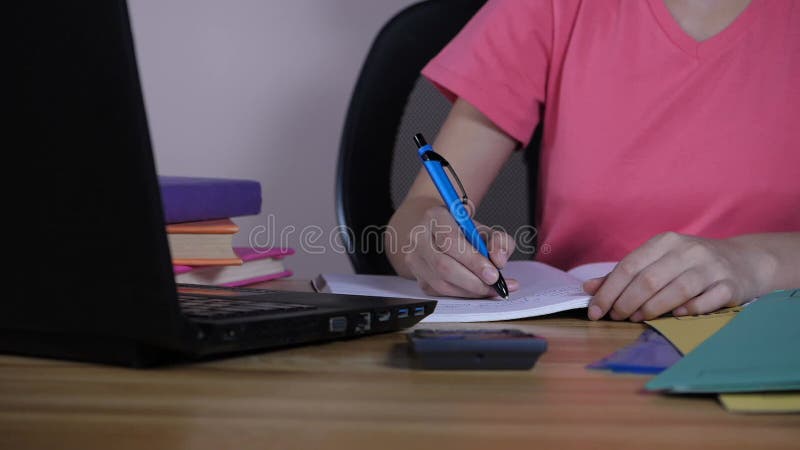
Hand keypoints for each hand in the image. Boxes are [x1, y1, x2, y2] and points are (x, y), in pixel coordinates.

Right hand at [402, 205, 518, 297]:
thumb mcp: (486, 230)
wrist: (443, 234)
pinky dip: (463, 295)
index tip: (494, 273)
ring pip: (441, 283)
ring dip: (470, 291)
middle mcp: (418, 237)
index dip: (473, 260)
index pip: (450, 240)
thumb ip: (499, 241)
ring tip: (492, 290)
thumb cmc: (465, 232)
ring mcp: (415, 259)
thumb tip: (499, 260)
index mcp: (435, 217)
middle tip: (496, 285)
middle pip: (443, 265)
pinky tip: (478, 291)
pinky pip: (440, 293)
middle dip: (474, 281)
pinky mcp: (418, 278)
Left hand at [582, 232, 770, 321]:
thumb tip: (588, 289)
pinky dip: (687, 310)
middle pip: (649, 279)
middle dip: (626, 301)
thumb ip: (624, 276)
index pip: (630, 266)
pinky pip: (706, 301)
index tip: (595, 310)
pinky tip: (674, 317)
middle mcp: (688, 251)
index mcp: (665, 242)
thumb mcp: (658, 262)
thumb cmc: (690, 264)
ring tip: (637, 318)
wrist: (744, 261)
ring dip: (652, 308)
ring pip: (676, 289)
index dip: (609, 290)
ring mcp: (711, 267)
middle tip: (616, 317)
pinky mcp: (730, 285)